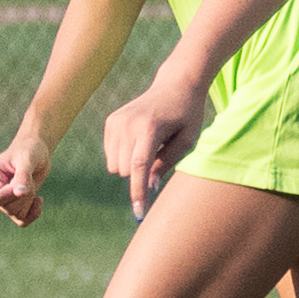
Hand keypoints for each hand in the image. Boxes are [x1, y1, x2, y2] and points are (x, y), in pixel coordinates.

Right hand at [0, 130, 50, 225]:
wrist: (36, 153)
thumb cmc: (30, 151)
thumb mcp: (28, 159)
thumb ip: (22, 176)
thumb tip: (19, 193)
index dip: (14, 194)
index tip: (25, 181)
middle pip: (8, 208)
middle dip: (25, 195)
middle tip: (28, 177)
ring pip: (16, 214)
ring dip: (29, 200)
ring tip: (29, 183)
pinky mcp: (11, 207)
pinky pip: (22, 221)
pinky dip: (34, 213)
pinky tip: (38, 199)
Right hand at [102, 67, 206, 217]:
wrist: (176, 84)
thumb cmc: (187, 115)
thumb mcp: (187, 141)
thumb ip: (167, 163)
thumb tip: (150, 187)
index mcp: (149, 128)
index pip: (138, 167)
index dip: (138, 192)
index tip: (139, 213)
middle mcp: (128, 124)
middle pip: (124, 170)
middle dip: (139, 174)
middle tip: (160, 155)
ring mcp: (116, 121)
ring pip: (115, 166)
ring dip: (131, 166)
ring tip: (151, 145)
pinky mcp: (111, 122)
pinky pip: (111, 156)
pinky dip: (124, 157)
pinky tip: (140, 141)